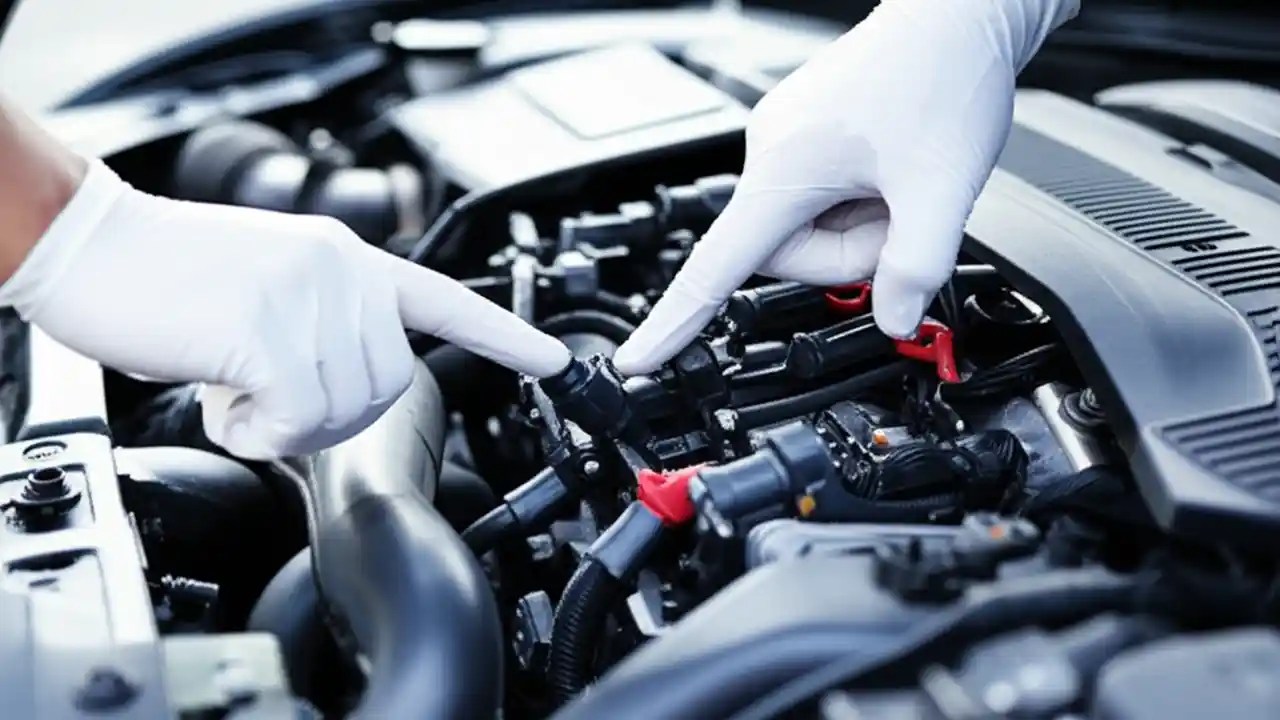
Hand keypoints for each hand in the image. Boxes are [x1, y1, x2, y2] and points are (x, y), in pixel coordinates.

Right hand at [0, 160, 570, 458]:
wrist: (91, 247)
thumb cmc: (171, 276)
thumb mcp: (272, 284)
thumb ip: (325, 325)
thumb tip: (341, 393)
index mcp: (349, 259)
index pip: (445, 301)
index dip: (505, 336)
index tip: (555, 361)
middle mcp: (343, 271)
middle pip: (387, 388)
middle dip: (329, 414)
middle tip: (265, 396)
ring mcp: (308, 297)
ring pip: (342, 411)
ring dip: (283, 424)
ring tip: (233, 382)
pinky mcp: (267, 331)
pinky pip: (293, 421)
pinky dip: (253, 432)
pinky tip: (220, 395)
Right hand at [613, 0, 1078, 374]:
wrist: (960, 9)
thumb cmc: (944, 75)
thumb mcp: (944, 189)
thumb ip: (917, 266)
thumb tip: (893, 319)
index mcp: (782, 171)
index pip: (714, 268)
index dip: (672, 324)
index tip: (637, 360)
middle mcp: (771, 152)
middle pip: (787, 254)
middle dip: (849, 254)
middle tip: (905, 223)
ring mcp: (788, 141)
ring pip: (810, 226)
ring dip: (862, 225)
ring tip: (907, 186)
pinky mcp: (810, 134)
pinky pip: (823, 194)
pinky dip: (863, 198)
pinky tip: (899, 167)